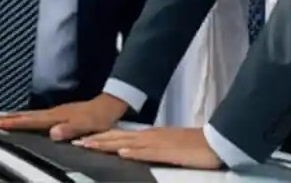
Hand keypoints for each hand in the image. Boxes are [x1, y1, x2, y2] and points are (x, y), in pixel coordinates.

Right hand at [0, 94, 128, 140]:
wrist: (109, 104)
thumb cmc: (99, 117)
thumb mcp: (88, 125)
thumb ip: (70, 129)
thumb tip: (53, 134)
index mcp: (57, 117)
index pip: (31, 121)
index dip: (14, 123)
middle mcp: (54, 113)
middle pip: (26, 116)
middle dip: (8, 119)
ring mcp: (55, 112)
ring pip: (30, 115)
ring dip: (14, 118)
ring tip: (0, 121)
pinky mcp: (58, 113)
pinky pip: (37, 116)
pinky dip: (25, 118)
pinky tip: (23, 120)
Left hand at [75, 127, 222, 169]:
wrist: (214, 142)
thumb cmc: (193, 147)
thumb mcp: (167, 147)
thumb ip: (151, 148)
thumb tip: (134, 152)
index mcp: (150, 136)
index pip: (120, 136)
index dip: (101, 138)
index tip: (84, 141)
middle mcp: (150, 137)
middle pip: (118, 138)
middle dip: (97, 140)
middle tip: (76, 143)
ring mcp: (158, 143)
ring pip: (127, 143)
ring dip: (107, 144)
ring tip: (89, 146)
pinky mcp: (168, 152)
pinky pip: (148, 152)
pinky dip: (134, 152)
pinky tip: (122, 153)